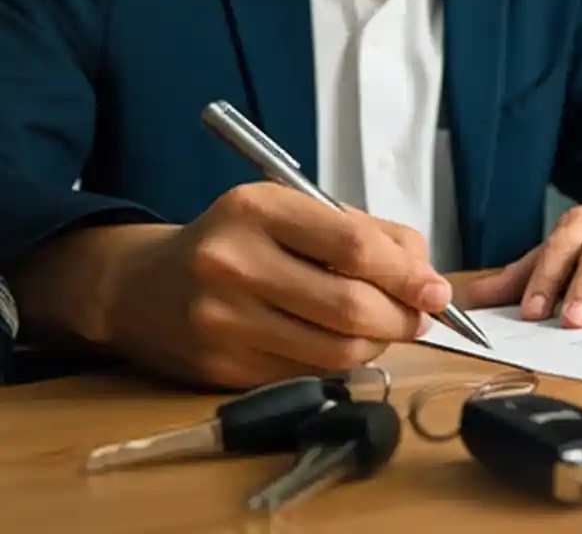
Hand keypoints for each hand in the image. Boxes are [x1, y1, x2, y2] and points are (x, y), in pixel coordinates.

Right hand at [93, 183, 446, 387]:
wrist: (142, 286)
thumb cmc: (238, 242)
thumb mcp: (293, 214)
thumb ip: (368, 234)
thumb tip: (428, 277)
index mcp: (257, 209)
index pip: (355, 247)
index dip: (408, 275)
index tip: (438, 291)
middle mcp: (233, 263)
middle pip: (351, 306)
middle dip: (403, 317)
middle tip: (420, 317)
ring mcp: (223, 320)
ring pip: (337, 350)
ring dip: (378, 344)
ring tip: (382, 328)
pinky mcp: (221, 367)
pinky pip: (309, 373)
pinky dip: (340, 362)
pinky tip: (338, 343)